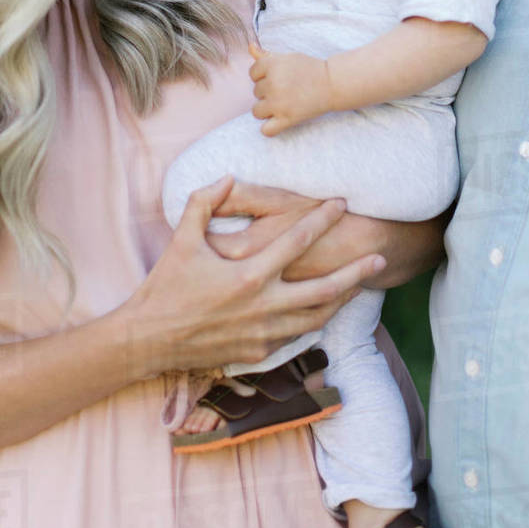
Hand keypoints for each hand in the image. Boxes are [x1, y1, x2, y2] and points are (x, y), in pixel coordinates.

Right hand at [121, 177, 384, 376]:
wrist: (149, 340)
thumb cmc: (165, 285)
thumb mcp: (183, 237)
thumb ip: (205, 201)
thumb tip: (229, 176)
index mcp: (249, 275)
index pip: (297, 241)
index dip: (322, 219)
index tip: (341, 204)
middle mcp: (263, 307)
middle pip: (325, 289)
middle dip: (355, 272)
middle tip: (379, 256)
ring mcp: (263, 333)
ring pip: (316, 317)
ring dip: (342, 299)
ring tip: (361, 285)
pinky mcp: (258, 351)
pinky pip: (297, 334)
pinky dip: (315, 320)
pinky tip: (325, 309)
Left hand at [249, 42, 333, 135]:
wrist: (332, 83)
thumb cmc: (310, 69)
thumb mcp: (288, 58)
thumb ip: (266, 55)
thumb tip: (250, 47)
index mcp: (272, 65)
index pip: (252, 73)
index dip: (264, 75)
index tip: (279, 77)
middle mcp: (273, 83)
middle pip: (256, 92)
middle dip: (268, 91)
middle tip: (287, 89)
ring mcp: (278, 102)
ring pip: (256, 111)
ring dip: (267, 109)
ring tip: (283, 104)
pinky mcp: (287, 119)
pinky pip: (266, 130)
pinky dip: (270, 128)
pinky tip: (279, 120)